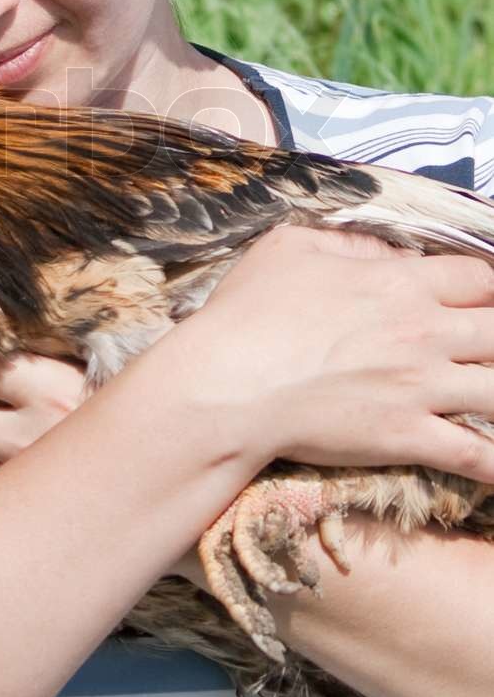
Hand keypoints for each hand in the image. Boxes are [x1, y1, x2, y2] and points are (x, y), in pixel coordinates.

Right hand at [178, 223, 493, 478]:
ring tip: (492, 397)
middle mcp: (425, 333)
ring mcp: (421, 387)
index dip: (490, 288)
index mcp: (400, 283)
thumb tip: (385, 251)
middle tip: (486, 348)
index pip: (478, 278)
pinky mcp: (407, 436)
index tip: (484, 299)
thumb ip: (348, 242)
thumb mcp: (290, 248)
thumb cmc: (249, 313)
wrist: (228, 384)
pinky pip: (474, 454)